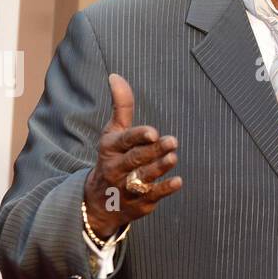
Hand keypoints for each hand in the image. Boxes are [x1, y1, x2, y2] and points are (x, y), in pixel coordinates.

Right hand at [83, 73, 181, 238]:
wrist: (100, 201)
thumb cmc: (113, 158)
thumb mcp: (113, 133)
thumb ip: (121, 106)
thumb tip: (116, 76)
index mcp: (110, 149)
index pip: (124, 141)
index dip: (138, 136)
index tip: (153, 132)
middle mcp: (116, 168)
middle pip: (136, 159)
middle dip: (153, 150)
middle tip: (172, 141)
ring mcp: (127, 187)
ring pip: (144, 177)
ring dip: (159, 168)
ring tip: (173, 157)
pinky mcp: (140, 203)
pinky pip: (153, 195)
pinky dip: (165, 189)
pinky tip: (177, 181)